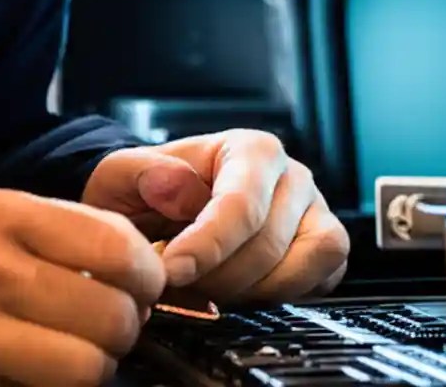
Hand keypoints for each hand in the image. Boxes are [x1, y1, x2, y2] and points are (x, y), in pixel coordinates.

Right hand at [0, 188, 165, 386]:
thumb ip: (65, 236)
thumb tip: (156, 271)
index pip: (118, 247)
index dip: (145, 279)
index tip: (135, 293)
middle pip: (112, 317)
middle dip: (118, 334)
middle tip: (96, 336)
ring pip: (87, 370)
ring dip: (86, 373)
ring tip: (58, 362)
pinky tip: (20, 380)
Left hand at [82, 129, 349, 303]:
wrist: (162, 209)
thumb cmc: (147, 192)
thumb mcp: (120, 174)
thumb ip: (138, 172)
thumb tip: (178, 187)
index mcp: (251, 149)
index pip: (241, 205)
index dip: (207, 246)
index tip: (172, 272)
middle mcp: (292, 176)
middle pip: (269, 243)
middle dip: (219, 276)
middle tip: (182, 282)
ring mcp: (314, 211)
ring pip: (303, 263)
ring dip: (251, 290)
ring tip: (209, 287)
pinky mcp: (325, 246)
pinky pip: (323, 277)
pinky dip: (283, 294)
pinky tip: (241, 291)